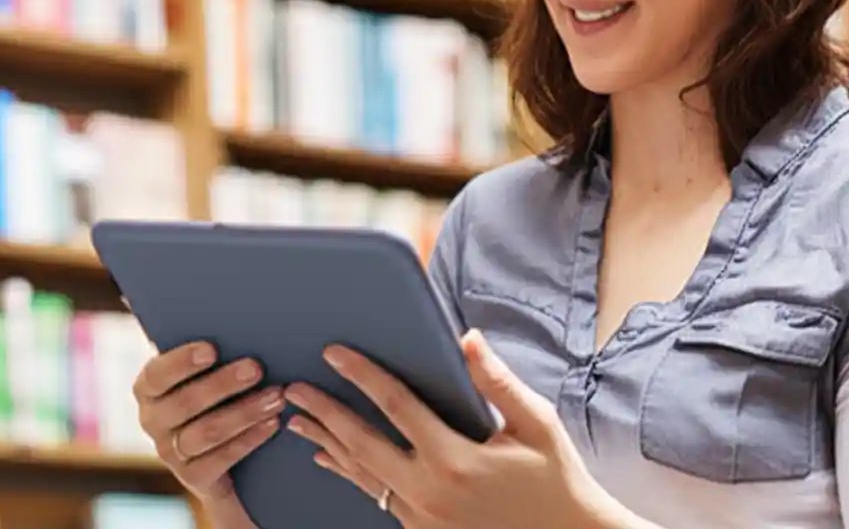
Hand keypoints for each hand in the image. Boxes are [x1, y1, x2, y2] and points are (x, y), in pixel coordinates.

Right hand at [133, 340, 285, 526]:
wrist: (227, 460)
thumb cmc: (218, 395)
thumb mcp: (207, 372)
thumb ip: (209, 351)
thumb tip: (223, 320)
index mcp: (149, 389)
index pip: (155, 375)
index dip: (181, 362)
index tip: (212, 349)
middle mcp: (153, 421)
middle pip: (184, 404)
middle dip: (223, 385)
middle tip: (257, 368)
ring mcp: (171, 453)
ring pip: (206, 432)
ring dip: (244, 412)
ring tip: (276, 397)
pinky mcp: (193, 478)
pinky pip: (221, 459)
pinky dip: (249, 439)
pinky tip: (272, 424)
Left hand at [282, 329, 620, 528]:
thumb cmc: (555, 479)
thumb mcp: (536, 424)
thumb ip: (497, 381)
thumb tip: (468, 338)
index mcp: (456, 459)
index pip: (396, 406)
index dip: (361, 375)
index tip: (333, 353)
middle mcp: (430, 492)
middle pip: (361, 445)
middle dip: (324, 413)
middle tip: (293, 389)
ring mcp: (422, 518)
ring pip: (362, 476)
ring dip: (326, 445)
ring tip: (297, 422)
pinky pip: (376, 497)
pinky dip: (349, 474)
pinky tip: (330, 460)